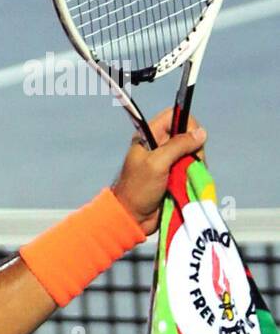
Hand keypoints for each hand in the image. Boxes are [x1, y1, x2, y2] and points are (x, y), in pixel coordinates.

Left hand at [111, 107, 206, 234]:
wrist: (132, 217)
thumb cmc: (138, 189)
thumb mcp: (157, 163)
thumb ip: (178, 146)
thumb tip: (201, 133)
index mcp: (149, 136)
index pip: (174, 116)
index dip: (187, 124)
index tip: (192, 140)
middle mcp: (159, 145)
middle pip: (188, 135)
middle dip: (193, 150)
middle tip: (185, 165)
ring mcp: (168, 161)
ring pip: (193, 153)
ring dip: (194, 165)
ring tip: (184, 179)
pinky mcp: (175, 175)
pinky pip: (192, 168)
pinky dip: (194, 175)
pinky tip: (188, 184)